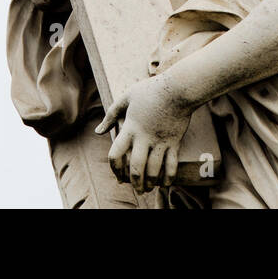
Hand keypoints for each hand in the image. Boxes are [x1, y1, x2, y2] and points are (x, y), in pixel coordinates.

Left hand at [96, 76, 193, 191]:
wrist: (178, 88)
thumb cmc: (151, 90)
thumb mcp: (127, 97)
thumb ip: (111, 114)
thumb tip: (98, 131)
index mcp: (130, 128)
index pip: (116, 154)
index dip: (115, 168)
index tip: (118, 175)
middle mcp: (144, 138)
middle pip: (136, 167)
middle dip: (135, 182)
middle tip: (137, 190)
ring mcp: (161, 141)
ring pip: (154, 169)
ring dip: (150, 182)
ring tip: (148, 188)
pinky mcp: (175, 141)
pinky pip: (172, 163)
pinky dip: (169, 176)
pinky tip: (166, 183)